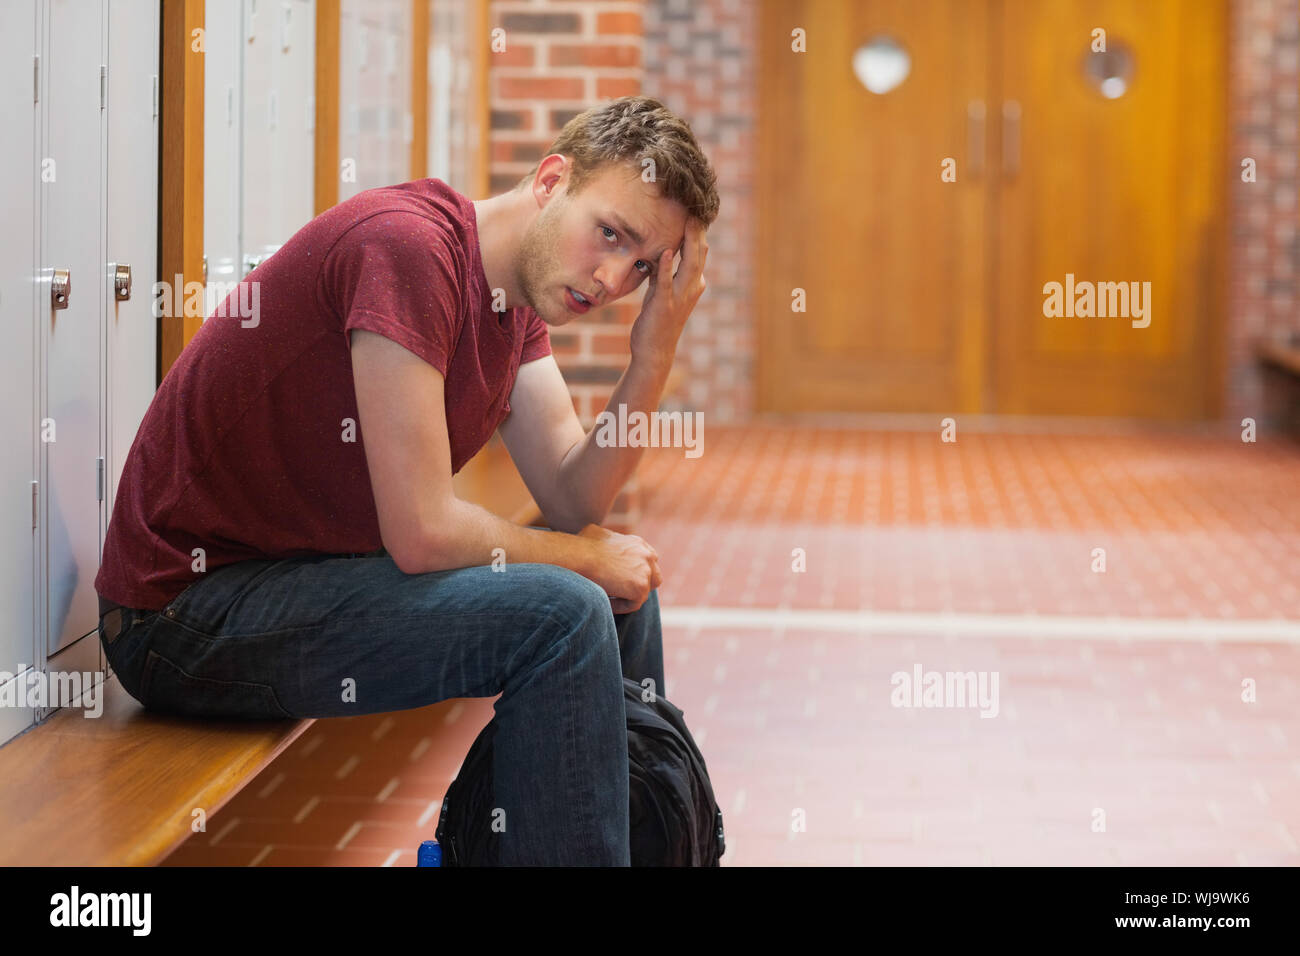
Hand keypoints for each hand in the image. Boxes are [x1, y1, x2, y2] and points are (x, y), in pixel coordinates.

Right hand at [577, 524, 661, 613]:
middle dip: (640, 585)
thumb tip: (598, 540)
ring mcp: (646, 572)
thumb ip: (605, 538)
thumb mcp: (595, 533)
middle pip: (654, 577)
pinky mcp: (640, 588)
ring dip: (627, 597)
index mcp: (638, 543)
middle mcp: (646, 555)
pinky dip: (619, 606)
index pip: (647, 561)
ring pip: (643, 592)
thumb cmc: (581, 545)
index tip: (620, 580)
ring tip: (608, 599)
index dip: (636, 572)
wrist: (581, 555)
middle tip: (620, 592)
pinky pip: (633, 604)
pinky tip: (605, 603)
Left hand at [629, 217, 708, 365]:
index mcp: (693, 284)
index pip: (699, 252)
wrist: (654, 351)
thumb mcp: (662, 291)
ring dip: (690, 242)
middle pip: (700, 254)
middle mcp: (692, 288)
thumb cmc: (657, 320)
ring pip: (690, 265)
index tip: (695, 210)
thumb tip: (661, 252)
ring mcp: (680, 297)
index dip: (698, 231)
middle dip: (699, 230)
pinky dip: (667, 267)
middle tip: (697, 207)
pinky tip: (667, 252)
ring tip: (689, 221)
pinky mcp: (664, 305)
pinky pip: (667, 283)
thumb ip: (664, 272)